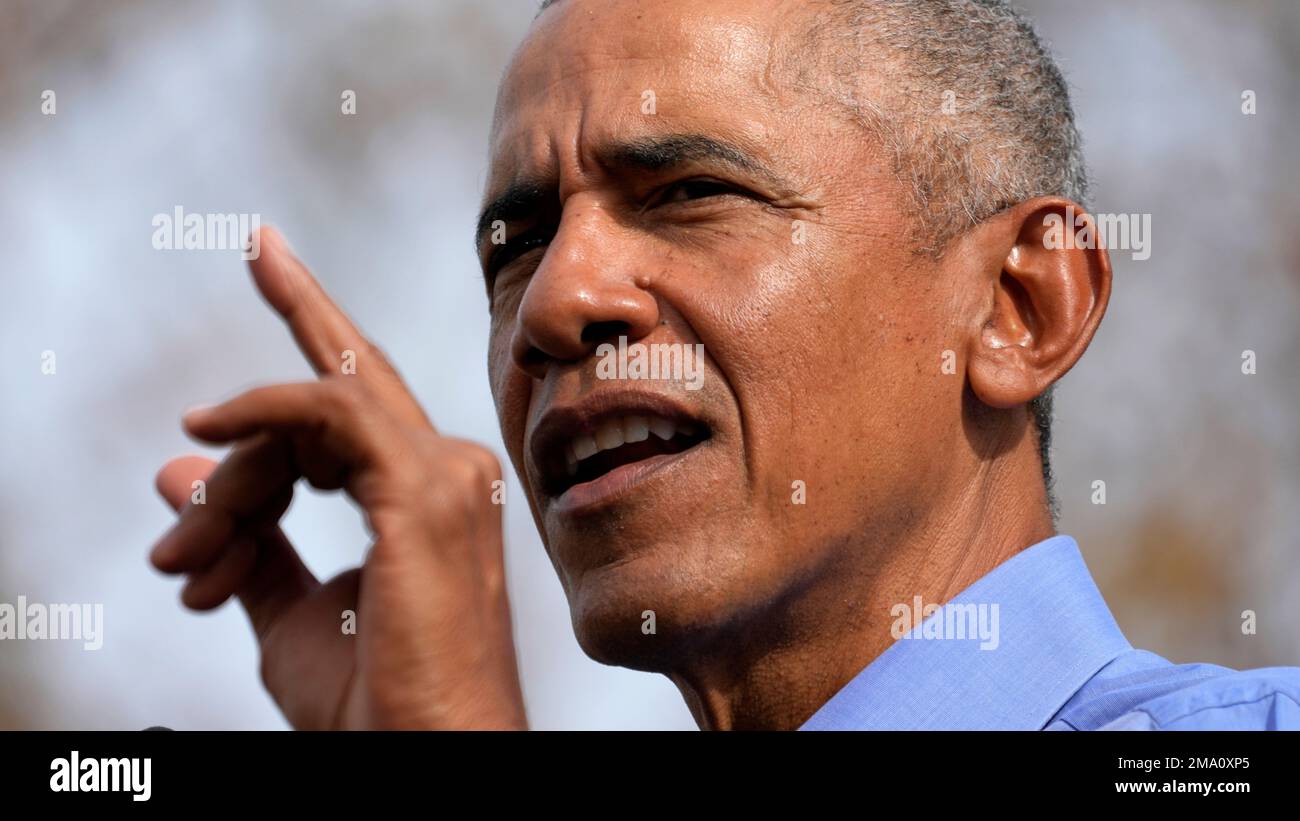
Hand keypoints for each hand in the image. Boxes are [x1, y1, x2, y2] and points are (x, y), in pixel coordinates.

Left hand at [150, 226, 525, 728]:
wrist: (416, 752)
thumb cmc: (371, 701)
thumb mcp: (287, 611)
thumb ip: (244, 539)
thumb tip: (178, 471)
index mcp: (432, 496)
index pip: (343, 421)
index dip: (258, 445)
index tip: (189, 528)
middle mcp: (449, 473)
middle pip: (330, 403)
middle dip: (262, 401)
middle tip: (179, 542)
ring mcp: (444, 477)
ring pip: (314, 414)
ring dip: (232, 481)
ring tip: (187, 560)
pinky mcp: (421, 492)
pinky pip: (329, 412)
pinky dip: (261, 413)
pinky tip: (208, 428)